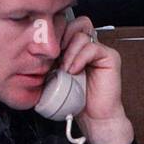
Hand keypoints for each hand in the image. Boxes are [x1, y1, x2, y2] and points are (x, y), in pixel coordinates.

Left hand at [57, 15, 134, 143]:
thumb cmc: (75, 102)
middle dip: (61, 38)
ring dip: (69, 51)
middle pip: (75, 24)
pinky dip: (79, 57)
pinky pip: (92, 47)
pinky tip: (73, 71)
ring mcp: (99, 51)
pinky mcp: (109, 57)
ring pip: (81, 33)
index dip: (55, 36)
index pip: (66, 27)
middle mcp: (88, 47)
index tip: (45, 53)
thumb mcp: (54, 77)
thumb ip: (50, 61)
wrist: (94, 119)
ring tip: (65, 69)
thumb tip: (34, 49)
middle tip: (55, 57)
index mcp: (75, 50)